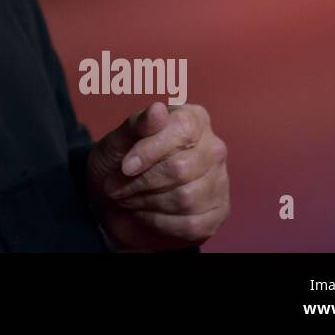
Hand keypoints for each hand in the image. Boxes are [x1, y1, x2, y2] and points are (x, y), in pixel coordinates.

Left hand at [87, 102, 230, 250]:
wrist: (115, 197)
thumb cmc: (121, 160)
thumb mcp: (119, 140)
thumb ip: (137, 124)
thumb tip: (158, 110)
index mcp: (194, 119)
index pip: (182, 130)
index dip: (150, 151)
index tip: (125, 166)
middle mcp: (214, 148)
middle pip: (181, 169)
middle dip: (142, 182)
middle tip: (114, 186)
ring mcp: (220, 181)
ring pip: (186, 198)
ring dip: (147, 202)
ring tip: (126, 198)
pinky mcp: (217, 212)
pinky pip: (191, 224)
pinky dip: (159, 222)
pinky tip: (144, 213)